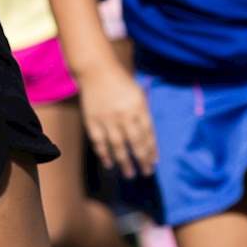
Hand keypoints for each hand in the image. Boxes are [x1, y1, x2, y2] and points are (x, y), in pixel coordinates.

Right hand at [81, 61, 157, 177]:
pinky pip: (99, 141)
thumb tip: (147, 136)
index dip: (151, 149)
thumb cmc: (120, 82)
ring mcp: (107, 119)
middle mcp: (124, 115)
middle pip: (135, 142)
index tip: (154, 162)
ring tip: (129, 174)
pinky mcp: (92, 121)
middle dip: (141, 159)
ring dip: (124, 161)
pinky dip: (104, 154)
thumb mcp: (138, 94)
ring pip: (118, 145)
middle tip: (145, 173)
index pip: (148, 133)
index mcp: (139, 108)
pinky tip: (109, 164)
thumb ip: (143, 114)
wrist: (96, 71)